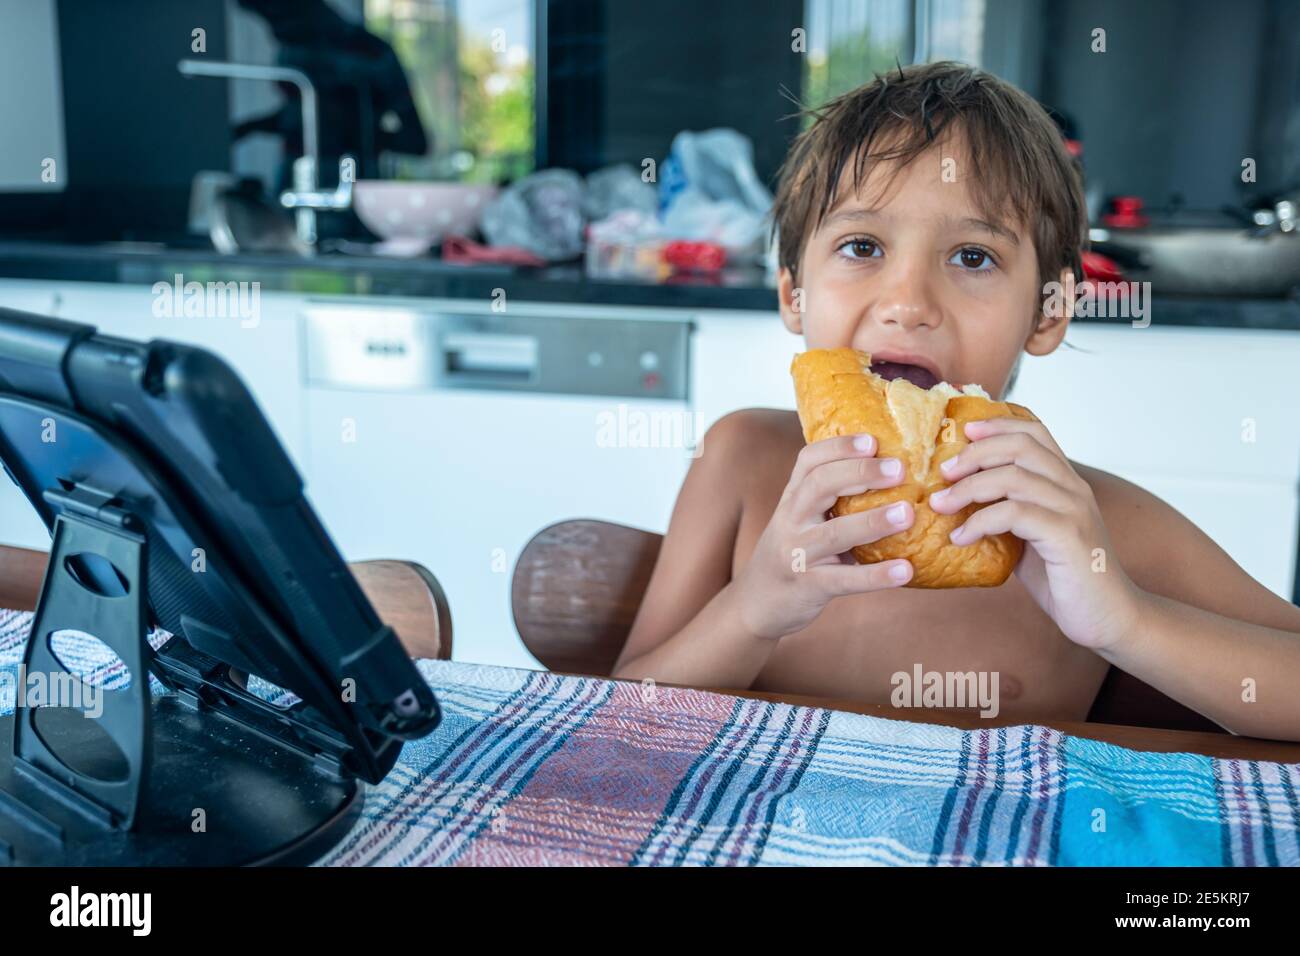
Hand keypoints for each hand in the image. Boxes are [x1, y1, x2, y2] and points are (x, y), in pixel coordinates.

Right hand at [732, 433, 915, 639]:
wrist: (758, 602)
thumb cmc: (795, 553)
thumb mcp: (802, 519)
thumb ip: (832, 498)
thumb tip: (892, 470)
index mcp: (793, 498)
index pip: (809, 461)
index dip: (839, 447)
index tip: (872, 440)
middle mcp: (790, 520)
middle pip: (818, 486)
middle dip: (859, 473)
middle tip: (899, 469)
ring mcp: (797, 554)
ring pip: (833, 533)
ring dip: (872, 522)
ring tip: (907, 513)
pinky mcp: (808, 587)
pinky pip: (844, 580)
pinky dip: (875, 576)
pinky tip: (905, 570)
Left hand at [927, 417, 1145, 650]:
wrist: (1107, 617)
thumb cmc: (1064, 578)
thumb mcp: (1030, 537)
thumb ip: (1005, 514)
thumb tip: (956, 502)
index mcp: (1065, 483)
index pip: (1035, 433)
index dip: (998, 424)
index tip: (964, 430)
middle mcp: (1073, 489)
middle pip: (1021, 446)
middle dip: (975, 453)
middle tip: (943, 472)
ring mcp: (1072, 510)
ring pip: (1014, 477)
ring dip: (969, 488)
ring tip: (940, 505)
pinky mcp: (1067, 536)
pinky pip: (1014, 514)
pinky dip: (979, 522)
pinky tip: (961, 537)